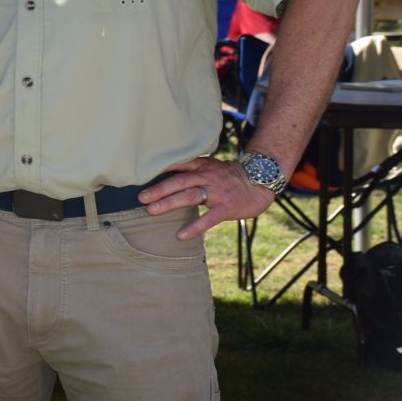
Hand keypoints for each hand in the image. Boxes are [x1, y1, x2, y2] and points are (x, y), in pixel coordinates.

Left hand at [140, 155, 265, 239]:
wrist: (262, 181)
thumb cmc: (231, 176)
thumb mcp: (211, 166)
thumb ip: (192, 169)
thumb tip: (166, 174)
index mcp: (202, 165)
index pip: (178, 165)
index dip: (159, 169)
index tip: (139, 174)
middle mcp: (207, 176)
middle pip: (178, 181)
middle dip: (158, 189)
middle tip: (140, 197)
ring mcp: (217, 192)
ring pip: (189, 196)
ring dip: (168, 203)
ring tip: (151, 211)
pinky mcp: (226, 207)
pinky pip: (208, 219)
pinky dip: (194, 227)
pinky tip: (181, 235)